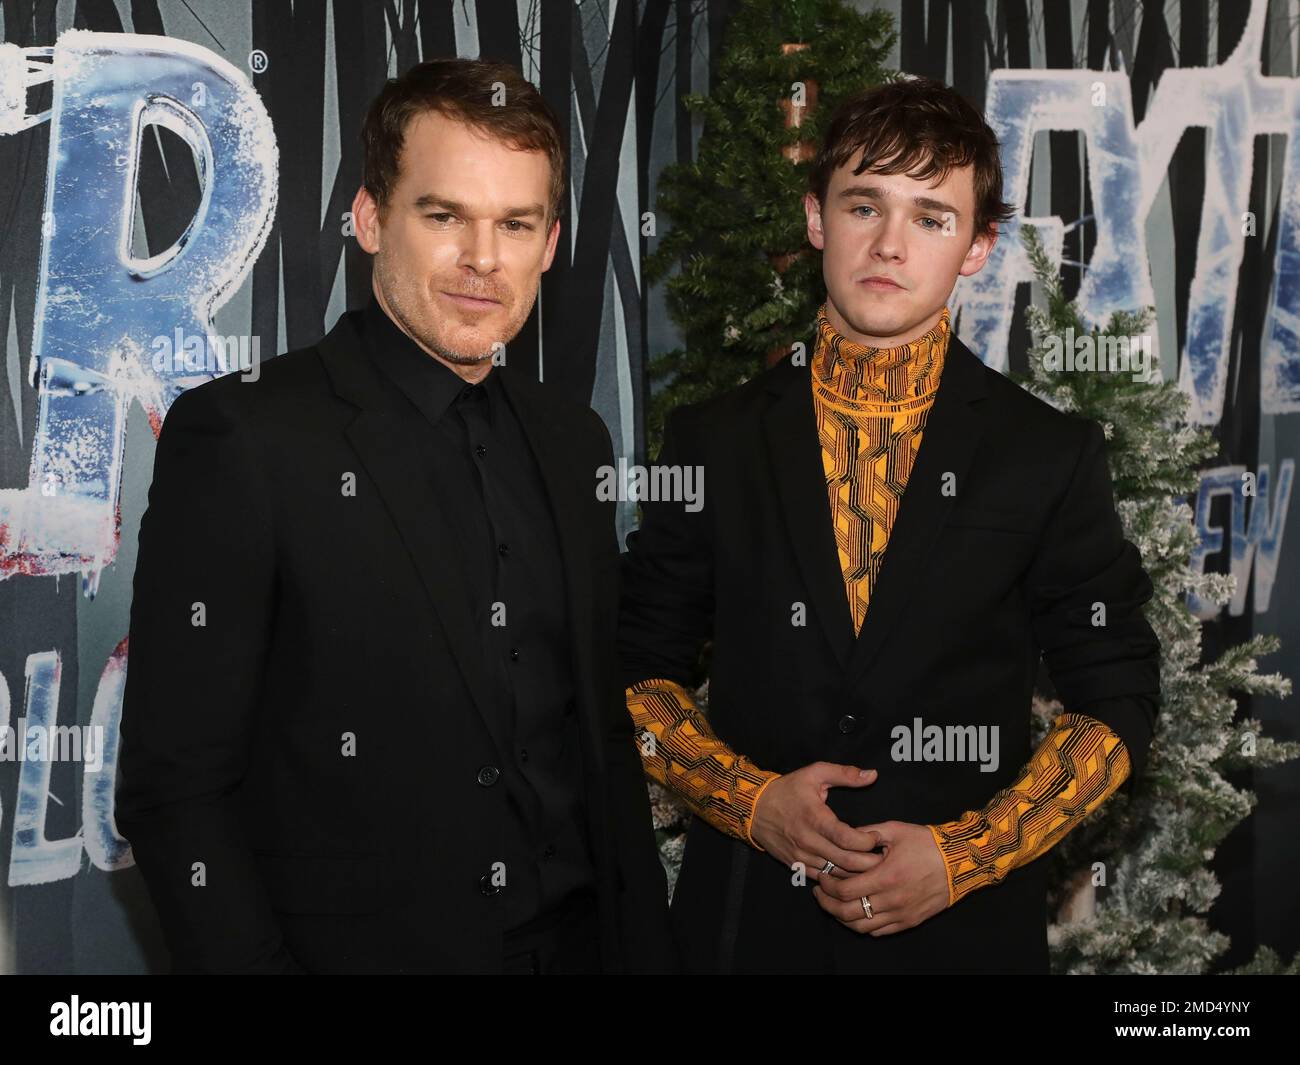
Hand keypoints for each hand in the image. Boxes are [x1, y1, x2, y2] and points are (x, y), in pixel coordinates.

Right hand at [749, 762, 883, 879]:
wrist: (754, 808)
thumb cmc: (787, 790)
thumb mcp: (815, 773)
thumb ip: (845, 774)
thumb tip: (872, 775)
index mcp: (815, 818)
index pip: (848, 839)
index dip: (868, 841)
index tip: (877, 836)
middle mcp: (808, 841)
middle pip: (846, 861)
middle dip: (869, 862)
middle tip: (882, 856)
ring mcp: (801, 856)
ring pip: (835, 874)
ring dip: (855, 872)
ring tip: (870, 865)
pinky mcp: (796, 865)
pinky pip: (822, 878)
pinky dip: (838, 877)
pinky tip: (849, 871)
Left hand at [811, 820, 949, 935]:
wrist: (961, 861)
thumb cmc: (927, 843)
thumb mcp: (894, 830)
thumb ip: (866, 834)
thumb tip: (844, 836)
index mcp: (885, 877)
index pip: (844, 891)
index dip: (828, 886)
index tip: (823, 878)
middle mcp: (891, 900)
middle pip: (848, 913)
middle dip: (828, 904)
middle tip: (820, 894)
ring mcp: (901, 914)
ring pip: (862, 927)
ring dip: (843, 918)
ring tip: (835, 904)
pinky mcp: (909, 921)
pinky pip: (879, 932)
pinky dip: (863, 925)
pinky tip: (858, 912)